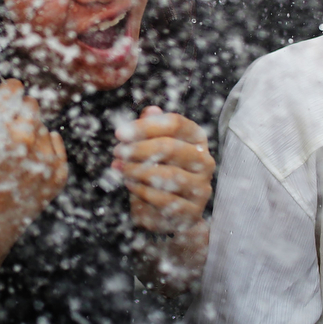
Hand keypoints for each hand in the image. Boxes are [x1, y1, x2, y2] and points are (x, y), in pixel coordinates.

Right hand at [0, 79, 68, 241]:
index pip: (13, 91)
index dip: (10, 89)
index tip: (9, 91)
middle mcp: (24, 142)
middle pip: (32, 105)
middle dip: (20, 111)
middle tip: (10, 125)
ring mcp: (44, 160)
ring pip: (43, 126)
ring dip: (30, 133)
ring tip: (13, 155)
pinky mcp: (58, 176)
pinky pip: (56, 143)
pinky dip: (45, 147)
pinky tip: (29, 158)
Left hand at [113, 107, 213, 234]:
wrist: (169, 212)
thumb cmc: (159, 171)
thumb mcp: (153, 147)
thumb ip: (151, 129)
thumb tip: (151, 110)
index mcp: (196, 139)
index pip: (175, 124)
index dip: (146, 126)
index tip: (120, 133)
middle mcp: (205, 161)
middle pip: (171, 147)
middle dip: (138, 149)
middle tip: (117, 151)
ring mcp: (201, 188)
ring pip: (169, 175)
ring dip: (138, 170)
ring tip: (120, 168)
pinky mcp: (193, 211)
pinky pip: (165, 200)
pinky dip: (142, 191)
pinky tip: (130, 184)